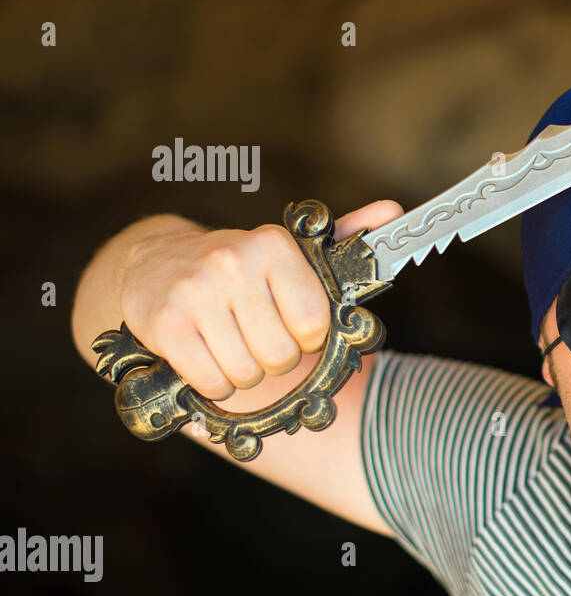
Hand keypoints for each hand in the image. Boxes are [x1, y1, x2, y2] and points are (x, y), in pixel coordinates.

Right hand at [119, 200, 402, 400]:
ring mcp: (195, 292)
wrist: (151, 266)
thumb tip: (393, 211)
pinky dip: (213, 384)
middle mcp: (233, 262)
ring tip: (228, 342)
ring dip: (242, 372)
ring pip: (246, 373)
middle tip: (255, 337)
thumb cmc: (237, 270)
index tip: (291, 325)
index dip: (307, 338)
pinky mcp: (165, 324)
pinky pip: (211, 382)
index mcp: (272, 246)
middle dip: (274, 359)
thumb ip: (344, 237)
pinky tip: (205, 356)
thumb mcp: (289, 252)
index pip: (314, 324)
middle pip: (281, 355)